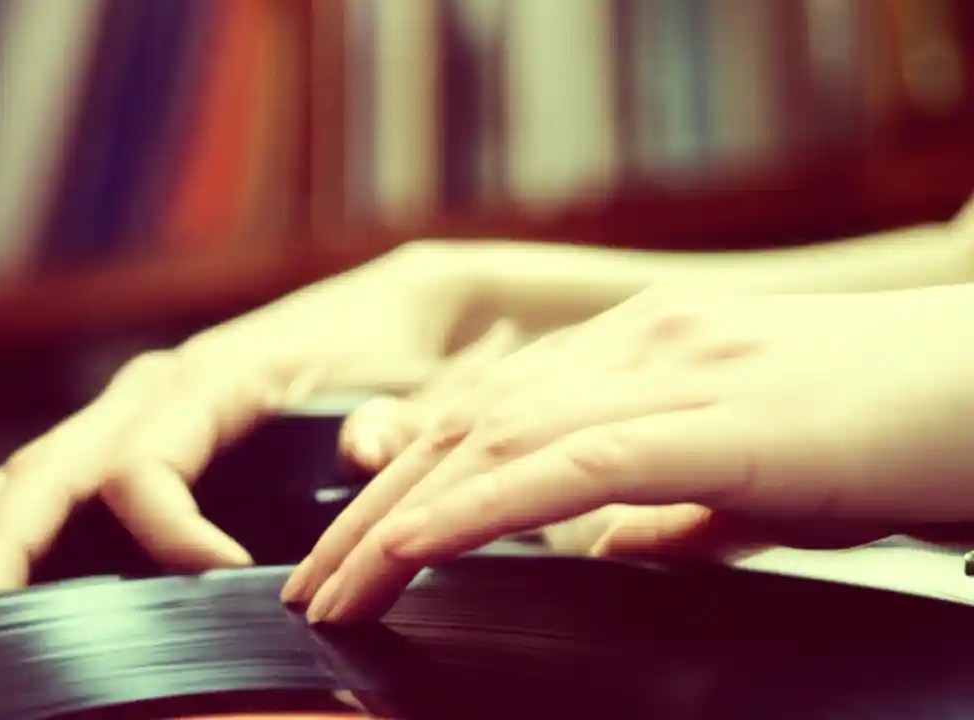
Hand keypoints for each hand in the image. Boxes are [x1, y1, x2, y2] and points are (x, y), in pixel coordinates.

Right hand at [0, 246, 467, 597]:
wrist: (410, 304)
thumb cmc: (412, 351)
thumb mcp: (424, 386)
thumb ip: (396, 421)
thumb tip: (366, 448)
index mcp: (223, 373)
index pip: (151, 464)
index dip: (165, 532)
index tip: (217, 581)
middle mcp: (165, 382)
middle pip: (62, 460)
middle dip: (13, 533)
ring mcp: (148, 401)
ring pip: (39, 462)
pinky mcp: (149, 423)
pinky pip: (62, 468)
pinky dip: (4, 508)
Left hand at [284, 283, 973, 622]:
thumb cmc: (891, 432)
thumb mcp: (756, 476)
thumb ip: (671, 507)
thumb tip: (603, 548)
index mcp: (642, 353)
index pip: (491, 414)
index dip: (408, 478)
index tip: (354, 542)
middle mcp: (635, 346)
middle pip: (465, 428)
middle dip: (370, 510)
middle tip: (310, 582)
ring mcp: (666, 371)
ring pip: (488, 445)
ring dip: (393, 520)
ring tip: (331, 588)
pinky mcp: (705, 418)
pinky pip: (558, 467)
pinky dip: (470, 511)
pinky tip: (410, 549)